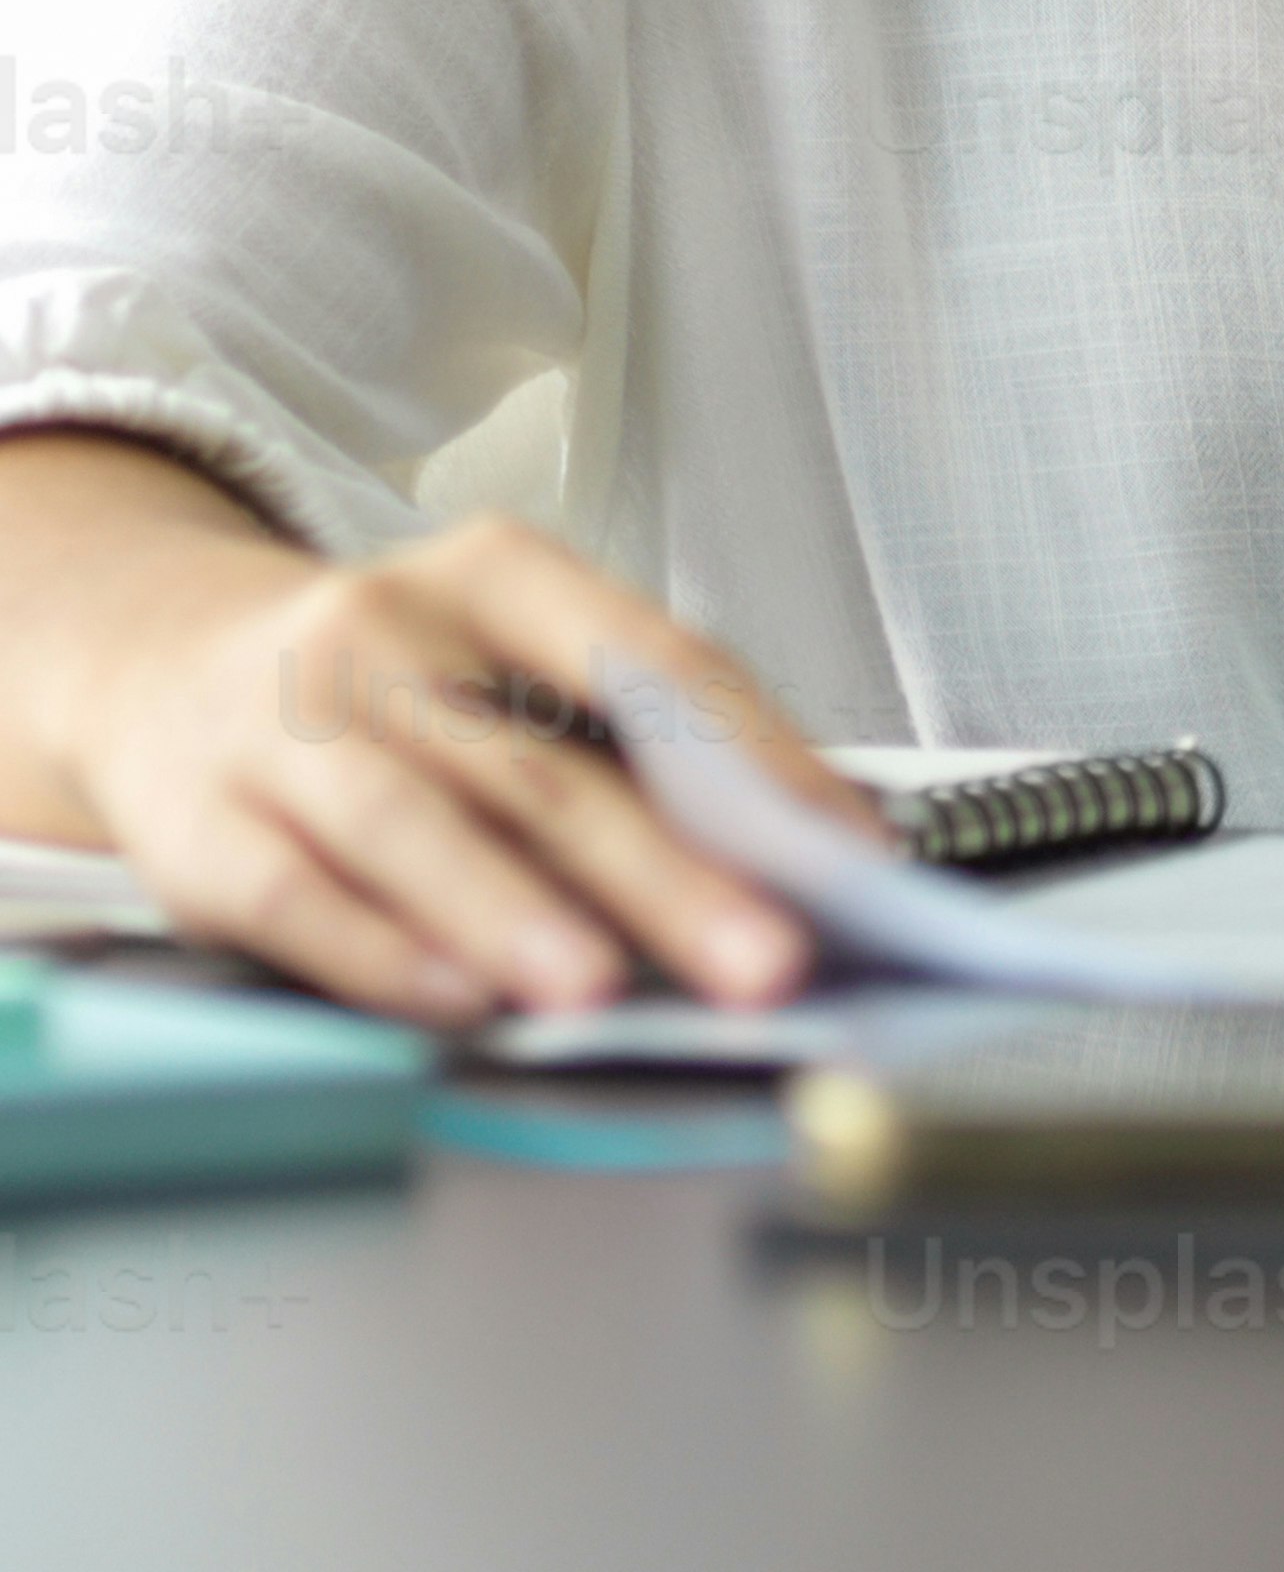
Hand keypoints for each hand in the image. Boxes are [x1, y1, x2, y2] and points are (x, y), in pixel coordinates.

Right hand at [42, 471, 875, 1023]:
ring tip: (600, 986)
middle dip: (662, 873)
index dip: (758, 760)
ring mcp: (281, 729)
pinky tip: (455, 999)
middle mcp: (382, 632)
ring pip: (415, 826)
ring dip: (516, 914)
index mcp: (493, 573)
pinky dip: (384, 955)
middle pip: (541, 765)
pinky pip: (300, 899)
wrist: (155, 663)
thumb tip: (796, 842)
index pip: (652, 660)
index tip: (840, 849)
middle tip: (759, 952)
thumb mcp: (502, 656)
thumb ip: (632, 739)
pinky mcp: (202, 828)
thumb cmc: (377, 680)